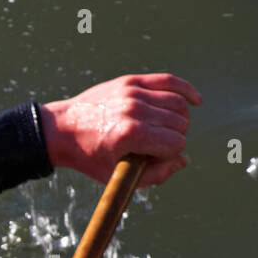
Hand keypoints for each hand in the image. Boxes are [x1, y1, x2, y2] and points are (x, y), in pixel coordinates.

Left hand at [39, 73, 201, 187]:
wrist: (62, 130)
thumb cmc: (89, 156)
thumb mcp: (116, 176)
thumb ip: (153, 176)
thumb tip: (182, 161)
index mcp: (131, 135)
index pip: (175, 143)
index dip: (169, 155)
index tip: (154, 158)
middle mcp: (134, 110)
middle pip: (180, 123)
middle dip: (174, 137)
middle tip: (156, 145)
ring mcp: (133, 93)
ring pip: (178, 104)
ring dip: (179, 120)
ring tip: (166, 130)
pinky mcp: (131, 82)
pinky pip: (169, 81)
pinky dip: (186, 90)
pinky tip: (196, 101)